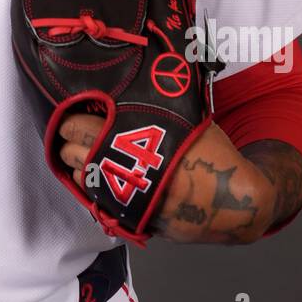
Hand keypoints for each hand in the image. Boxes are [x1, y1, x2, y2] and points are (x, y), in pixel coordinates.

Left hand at [58, 112, 274, 242]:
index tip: (69, 117)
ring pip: (81, 179)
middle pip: (73, 152)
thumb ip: (154, 109)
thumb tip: (133, 84)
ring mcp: (127, 196)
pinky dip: (93, 189)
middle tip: (70, 136)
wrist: (234, 200)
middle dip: (67, 144)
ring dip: (77, 167)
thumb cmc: (213, 155)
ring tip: (81, 157)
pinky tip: (97, 179)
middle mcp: (127, 168)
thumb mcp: (186, 121)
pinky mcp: (132, 217)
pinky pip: (97, 201)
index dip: (70, 121)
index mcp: (137, 138)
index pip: (82, 127)